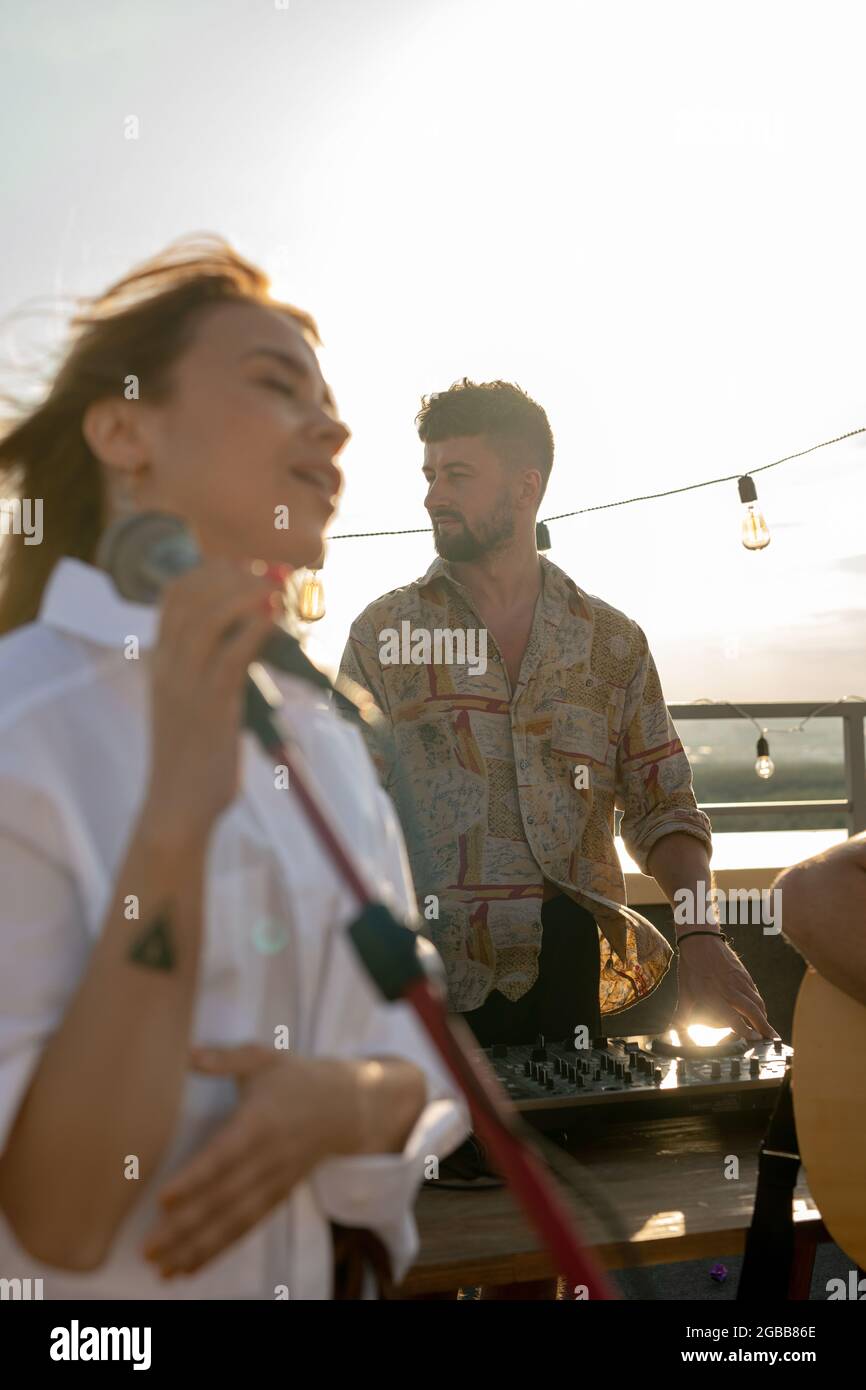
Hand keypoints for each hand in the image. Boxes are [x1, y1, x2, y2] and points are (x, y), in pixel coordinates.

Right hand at [142, 560, 286, 844]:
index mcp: (160, 662)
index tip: (242, 568)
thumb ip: (209, 669)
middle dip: (231, 575)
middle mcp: (167, 666)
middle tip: (267, 575)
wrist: (176, 806)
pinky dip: (255, 628)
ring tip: (275, 589)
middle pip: (191, 596)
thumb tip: (248, 638)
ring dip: (246, 594)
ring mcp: (186, 684)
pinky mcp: (212, 705)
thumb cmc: (192, 757)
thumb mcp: (190, 703)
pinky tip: (275, 620)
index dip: (208, 572)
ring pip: (210, 617)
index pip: (173, 596)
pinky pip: (233, 654)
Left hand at [142, 1044, 358, 1278]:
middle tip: (148, 1250)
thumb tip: (187, 1055)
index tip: (163, 1200)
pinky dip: (219, 1250)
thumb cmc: (295, 1078)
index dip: (195, 1179)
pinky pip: (246, 1228)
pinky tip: (190, 1266)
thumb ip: (225, 1059)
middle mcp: (268, 1159)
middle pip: (224, 1199)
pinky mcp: (278, 1197)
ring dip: (198, 1249)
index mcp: (260, 1123)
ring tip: (163, 1269)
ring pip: (234, 1222)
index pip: (224, 1156)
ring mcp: (275, 1183)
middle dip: (186, 1228)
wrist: (346, 1107)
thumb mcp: (263, 1058)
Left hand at [674, 934, 775, 1040]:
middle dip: (764, 1027)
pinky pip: (755, 992)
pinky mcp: (744, 974)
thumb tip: (673, 1029)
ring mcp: (739, 982)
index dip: (746, 1030)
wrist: (700, 940)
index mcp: (713, 997)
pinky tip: (760, 1010)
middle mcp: (729, 990)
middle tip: (771, 1039)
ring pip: (757, 1002)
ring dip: (764, 1017)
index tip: (755, 1039)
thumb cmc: (690, 967)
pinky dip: (760, 1004)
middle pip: (752, 1011)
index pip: (733, 1018)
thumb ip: (682, 1014)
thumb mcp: (684, 992)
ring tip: (768, 1029)